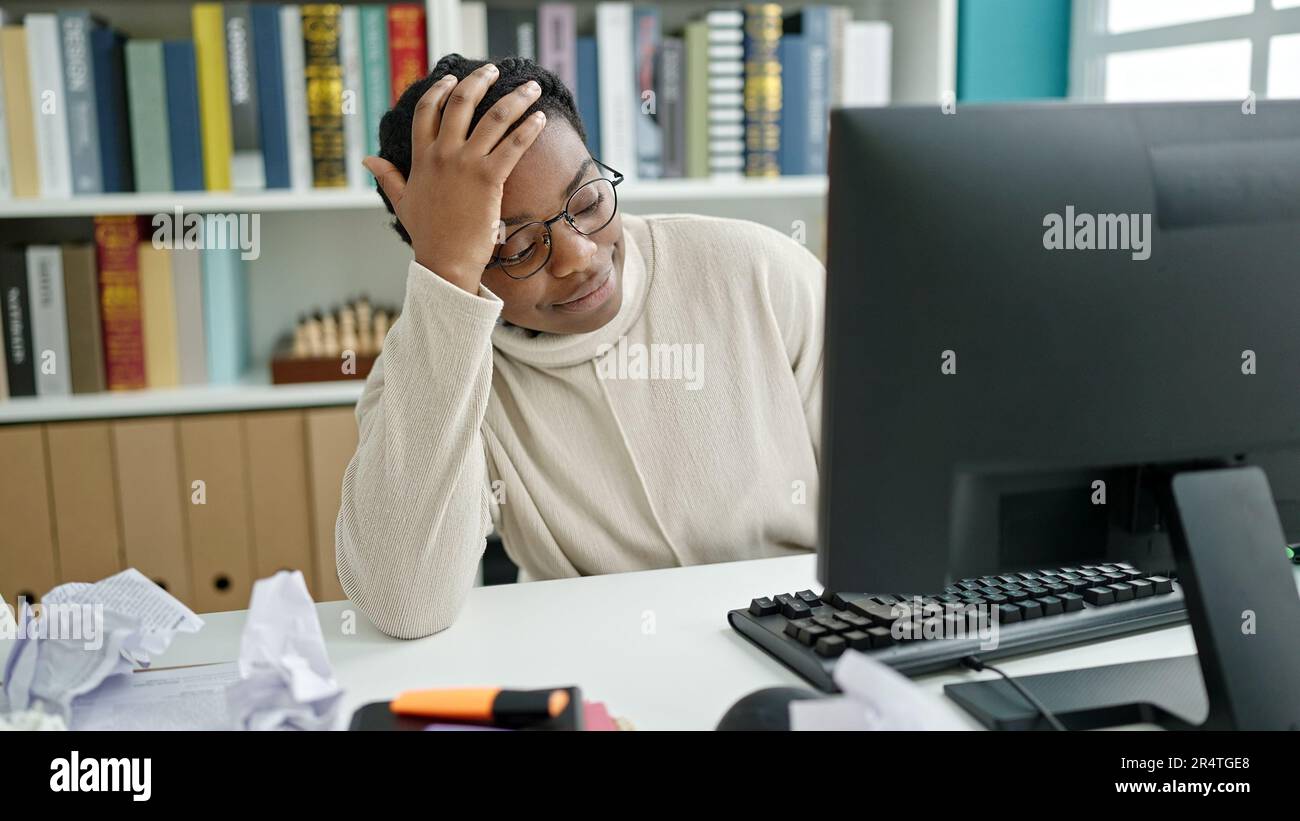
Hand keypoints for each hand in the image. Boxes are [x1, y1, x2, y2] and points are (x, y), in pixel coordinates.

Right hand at [363, 64, 547, 293]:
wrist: (445, 262)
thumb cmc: (427, 235)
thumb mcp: (402, 201)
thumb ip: (387, 176)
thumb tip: (368, 160)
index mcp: (421, 157)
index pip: (427, 110)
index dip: (440, 90)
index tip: (454, 78)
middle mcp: (442, 154)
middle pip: (460, 103)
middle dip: (479, 80)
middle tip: (494, 69)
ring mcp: (465, 164)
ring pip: (493, 118)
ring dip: (515, 98)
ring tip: (532, 87)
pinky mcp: (488, 178)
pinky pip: (513, 145)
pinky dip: (528, 129)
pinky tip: (540, 119)